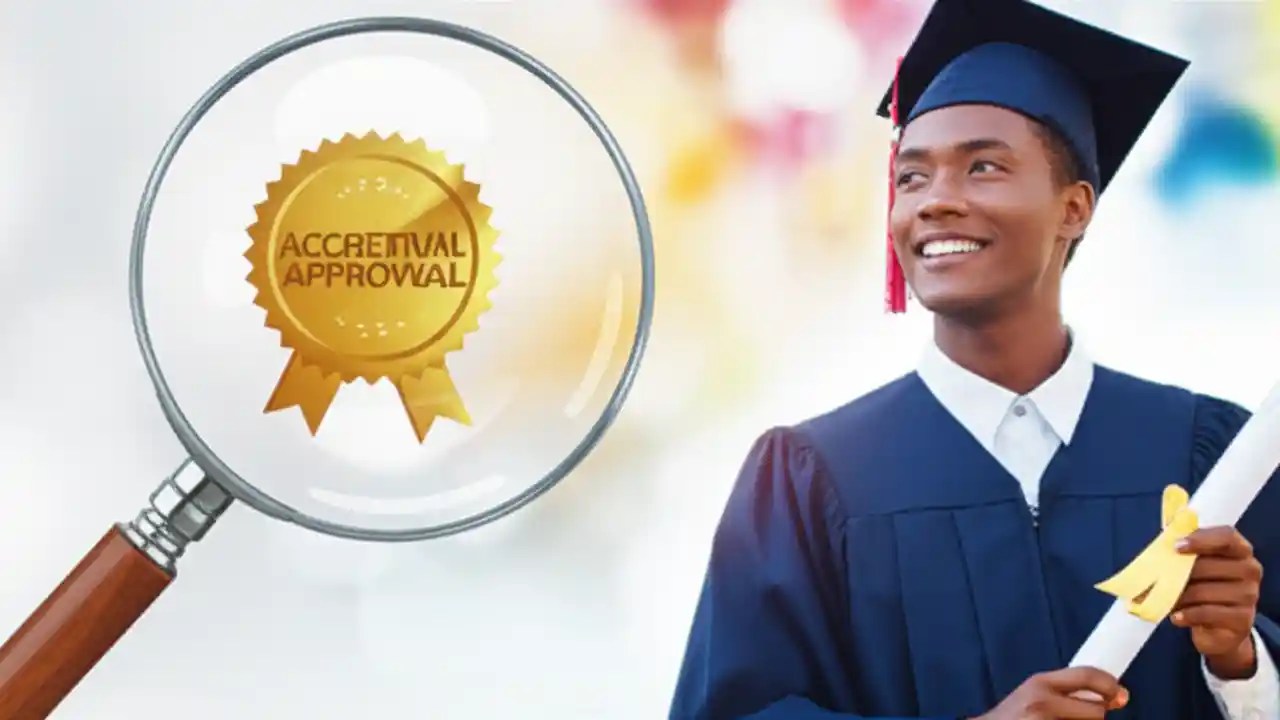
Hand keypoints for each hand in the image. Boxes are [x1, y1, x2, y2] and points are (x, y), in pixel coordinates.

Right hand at [969, 667, 1127, 719]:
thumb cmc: (1010, 718)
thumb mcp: (1033, 695)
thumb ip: (1067, 692)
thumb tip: (1116, 695)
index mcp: (1039, 684)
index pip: (1086, 676)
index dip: (1109, 684)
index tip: (1119, 693)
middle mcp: (1042, 704)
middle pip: (1096, 711)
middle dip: (1094, 717)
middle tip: (1079, 718)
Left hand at [1172, 526, 1263, 678]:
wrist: (1218, 627)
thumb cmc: (1202, 587)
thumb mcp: (1195, 565)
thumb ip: (1183, 551)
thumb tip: (1160, 541)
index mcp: (1240, 549)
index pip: (1227, 537)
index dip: (1201, 539)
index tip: (1176, 546)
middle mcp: (1250, 569)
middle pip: (1209, 566)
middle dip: (1179, 573)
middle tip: (1159, 579)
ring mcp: (1249, 595)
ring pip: (1204, 592)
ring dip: (1180, 596)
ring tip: (1167, 600)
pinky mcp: (1243, 618)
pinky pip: (1207, 613)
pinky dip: (1187, 615)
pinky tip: (1177, 617)